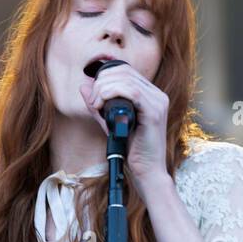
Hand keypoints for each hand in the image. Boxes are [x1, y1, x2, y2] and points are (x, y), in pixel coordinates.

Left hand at [79, 62, 170, 187]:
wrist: (146, 171)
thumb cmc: (130, 149)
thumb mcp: (109, 122)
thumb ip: (98, 104)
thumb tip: (84, 86)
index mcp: (149, 94)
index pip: (125, 70)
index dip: (105, 76)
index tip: (93, 95)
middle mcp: (157, 95)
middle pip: (124, 71)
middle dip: (101, 82)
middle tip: (92, 101)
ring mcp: (158, 102)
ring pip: (126, 79)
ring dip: (103, 89)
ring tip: (95, 105)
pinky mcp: (155, 112)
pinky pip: (132, 91)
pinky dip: (112, 93)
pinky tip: (102, 104)